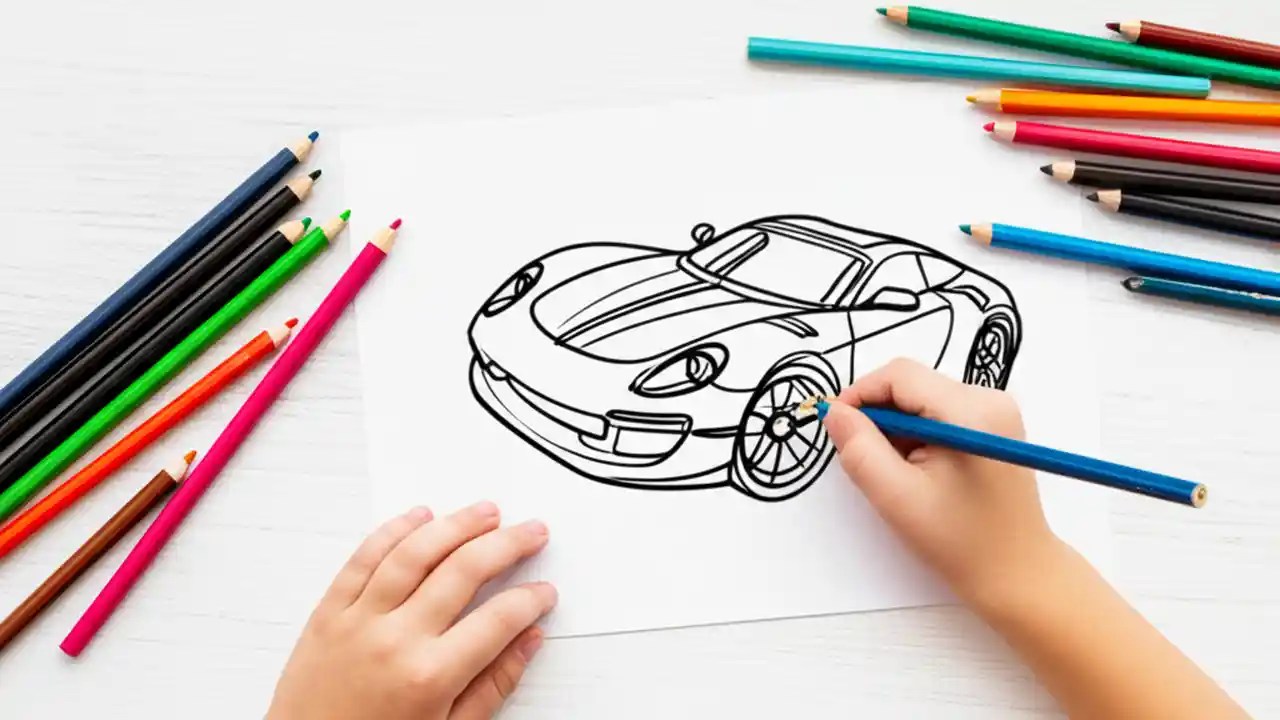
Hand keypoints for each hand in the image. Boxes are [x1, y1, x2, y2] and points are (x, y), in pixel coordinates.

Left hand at [266, 502, 555, 719]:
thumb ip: (492, 685)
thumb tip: (528, 641)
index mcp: (430, 677)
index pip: (498, 619)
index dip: (530, 599)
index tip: (543, 591)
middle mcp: (395, 641)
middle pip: (463, 571)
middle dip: (506, 544)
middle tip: (530, 532)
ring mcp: (357, 621)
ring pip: (414, 552)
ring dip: (456, 524)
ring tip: (485, 512)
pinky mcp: (327, 613)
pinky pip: (363, 558)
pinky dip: (393, 531)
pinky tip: (418, 517)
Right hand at [821, 359, 1060, 608]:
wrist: (1017, 573)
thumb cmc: (960, 541)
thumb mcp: (897, 497)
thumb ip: (859, 449)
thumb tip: (834, 412)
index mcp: (970, 412)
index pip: (900, 375)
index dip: (860, 394)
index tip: (836, 425)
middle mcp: (990, 400)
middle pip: (913, 384)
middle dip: (879, 415)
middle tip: (864, 458)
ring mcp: (996, 412)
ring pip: (923, 398)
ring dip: (898, 427)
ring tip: (896, 472)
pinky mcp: (994, 427)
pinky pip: (940, 412)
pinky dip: (918, 434)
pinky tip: (918, 470)